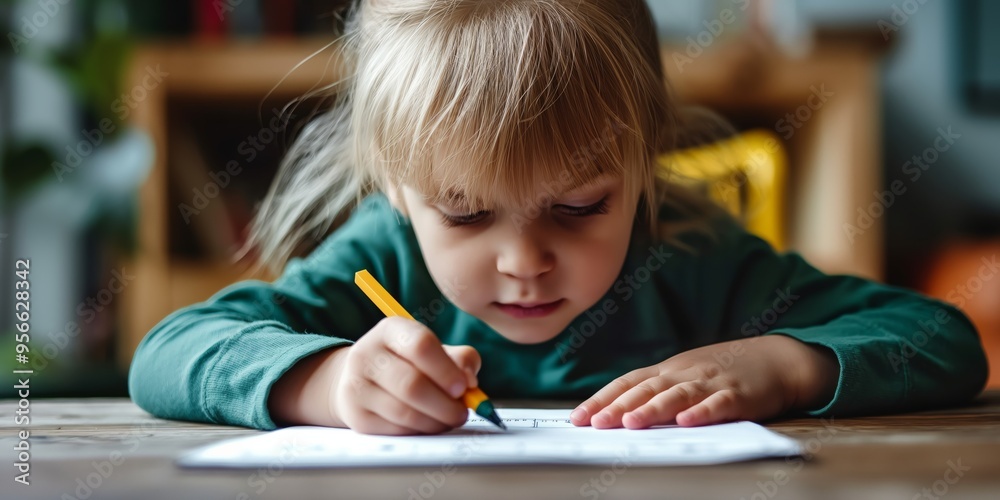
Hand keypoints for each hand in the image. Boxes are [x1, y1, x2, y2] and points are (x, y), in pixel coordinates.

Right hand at [329, 317, 480, 434]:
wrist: (363, 379)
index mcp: (390, 330)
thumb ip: (461, 360)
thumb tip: (469, 381)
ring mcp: (357, 386)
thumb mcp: (435, 350)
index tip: (464, 387)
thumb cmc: (410, 363)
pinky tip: (429, 425)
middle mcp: (367, 354)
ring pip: (404, 412)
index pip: (420, 345)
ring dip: (435, 422)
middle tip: (462, 412)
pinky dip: (419, 431)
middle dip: (444, 404)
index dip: (446, 369)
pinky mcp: (356, 416)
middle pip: (411, 384)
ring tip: (450, 420)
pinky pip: (396, 430)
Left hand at [570, 335, 837, 428]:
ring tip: (631, 422)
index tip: (578, 417)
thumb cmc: (726, 371)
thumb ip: (658, 391)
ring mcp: (711, 382)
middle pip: (646, 389)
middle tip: (595, 423)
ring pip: (676, 396)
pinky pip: (718, 404)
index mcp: (669, 370)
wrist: (777, 359)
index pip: (628, 383)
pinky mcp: (738, 394)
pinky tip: (687, 420)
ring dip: (652, 409)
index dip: (602, 399)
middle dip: (617, 407)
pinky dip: (702, 412)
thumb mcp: (687, 375)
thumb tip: (619, 412)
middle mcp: (685, 373)